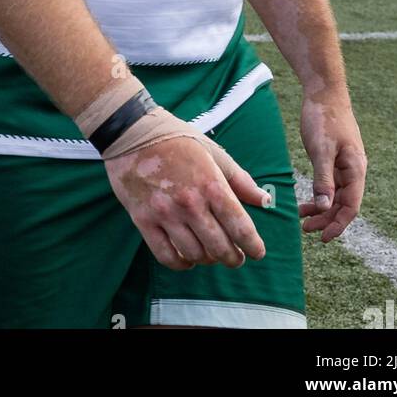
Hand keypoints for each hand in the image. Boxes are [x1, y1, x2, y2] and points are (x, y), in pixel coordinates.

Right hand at [105, 133, 268, 270]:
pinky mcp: (143, 220)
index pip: (240, 227)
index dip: (253, 246)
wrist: (131, 132)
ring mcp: (165, 213)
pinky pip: (166, 256)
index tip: (257, 253)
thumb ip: (240, 179)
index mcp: (211, 184)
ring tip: (211, 254)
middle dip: (233, 258)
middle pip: (220, 248)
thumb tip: (265, 201)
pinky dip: (181, 264)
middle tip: (236, 257)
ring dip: (208, 260)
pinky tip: (187, 258)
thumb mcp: (212, 152)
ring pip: (195, 255)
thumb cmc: (176, 139)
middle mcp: (190, 203)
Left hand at [298, 90, 366, 241]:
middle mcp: (354, 170)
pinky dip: (319, 194)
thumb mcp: (321, 149)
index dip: (338, 224)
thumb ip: (323, 179)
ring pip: (336, 195)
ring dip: (322, 208)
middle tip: (306, 230)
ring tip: (302, 218)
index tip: (324, 238)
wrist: (324, 91)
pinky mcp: (334, 158)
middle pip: (344, 204)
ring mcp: (345, 164)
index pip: (351, 206)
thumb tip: (325, 208)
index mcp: (356, 169)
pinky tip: (306, 200)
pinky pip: (330, 183)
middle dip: (327, 219)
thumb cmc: (324, 118)